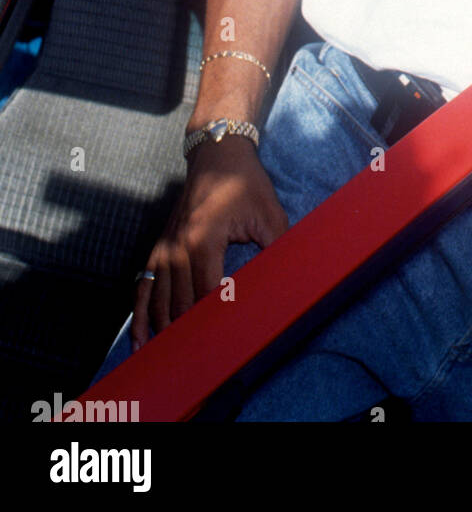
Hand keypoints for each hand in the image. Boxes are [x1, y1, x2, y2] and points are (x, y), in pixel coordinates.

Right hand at [130, 136, 287, 349]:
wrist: (218, 153)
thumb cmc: (246, 183)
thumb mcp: (271, 214)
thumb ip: (278, 249)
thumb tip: (289, 278)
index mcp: (204, 241)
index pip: (207, 296)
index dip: (216, 323)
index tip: (225, 344)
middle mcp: (177, 248)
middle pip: (181, 306)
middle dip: (191, 334)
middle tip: (204, 360)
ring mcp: (164, 248)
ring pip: (160, 302)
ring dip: (165, 332)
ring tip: (172, 359)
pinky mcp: (159, 247)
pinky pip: (144, 287)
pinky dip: (141, 314)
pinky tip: (141, 338)